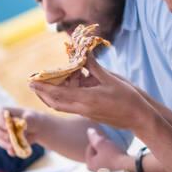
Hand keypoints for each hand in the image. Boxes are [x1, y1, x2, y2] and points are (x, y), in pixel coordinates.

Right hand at [0, 106, 46, 155]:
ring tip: (13, 147)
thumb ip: (27, 119)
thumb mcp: (31, 117)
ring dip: (4, 144)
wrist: (34, 129)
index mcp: (3, 111)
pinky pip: (4, 146)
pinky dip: (9, 150)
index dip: (1, 121)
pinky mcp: (3, 142)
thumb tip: (23, 123)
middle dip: (1, 134)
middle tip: (9, 138)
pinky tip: (14, 152)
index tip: (7, 127)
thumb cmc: (31, 119)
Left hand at [29, 55, 146, 131]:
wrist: (139, 118)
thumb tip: (82, 53)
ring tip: (45, 84)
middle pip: (55, 103)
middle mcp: (83, 109)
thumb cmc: (128, 98)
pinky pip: (71, 106)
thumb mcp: (110, 79)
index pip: (58, 94)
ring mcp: (85, 114)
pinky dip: (64, 97)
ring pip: (62, 106)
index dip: (43, 88)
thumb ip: (94, 67)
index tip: (31, 81)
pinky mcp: (89, 115)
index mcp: (86, 100)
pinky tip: (66, 86)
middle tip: (32, 83)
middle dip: (42, 93)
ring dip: (52, 96)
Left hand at [84, 127, 132, 171]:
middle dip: (103, 147)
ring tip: (116, 151)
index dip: (99, 141)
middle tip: (111, 145)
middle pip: (97, 153)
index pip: (90, 147)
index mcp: (90, 164)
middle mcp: (95, 171)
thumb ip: (94, 137)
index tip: (106, 140)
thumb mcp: (101, 143)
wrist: (130, 168)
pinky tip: (120, 158)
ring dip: (109, 152)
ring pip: (104, 158)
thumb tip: (89, 130)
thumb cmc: (114, 156)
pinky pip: (112, 163)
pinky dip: (115, 159)